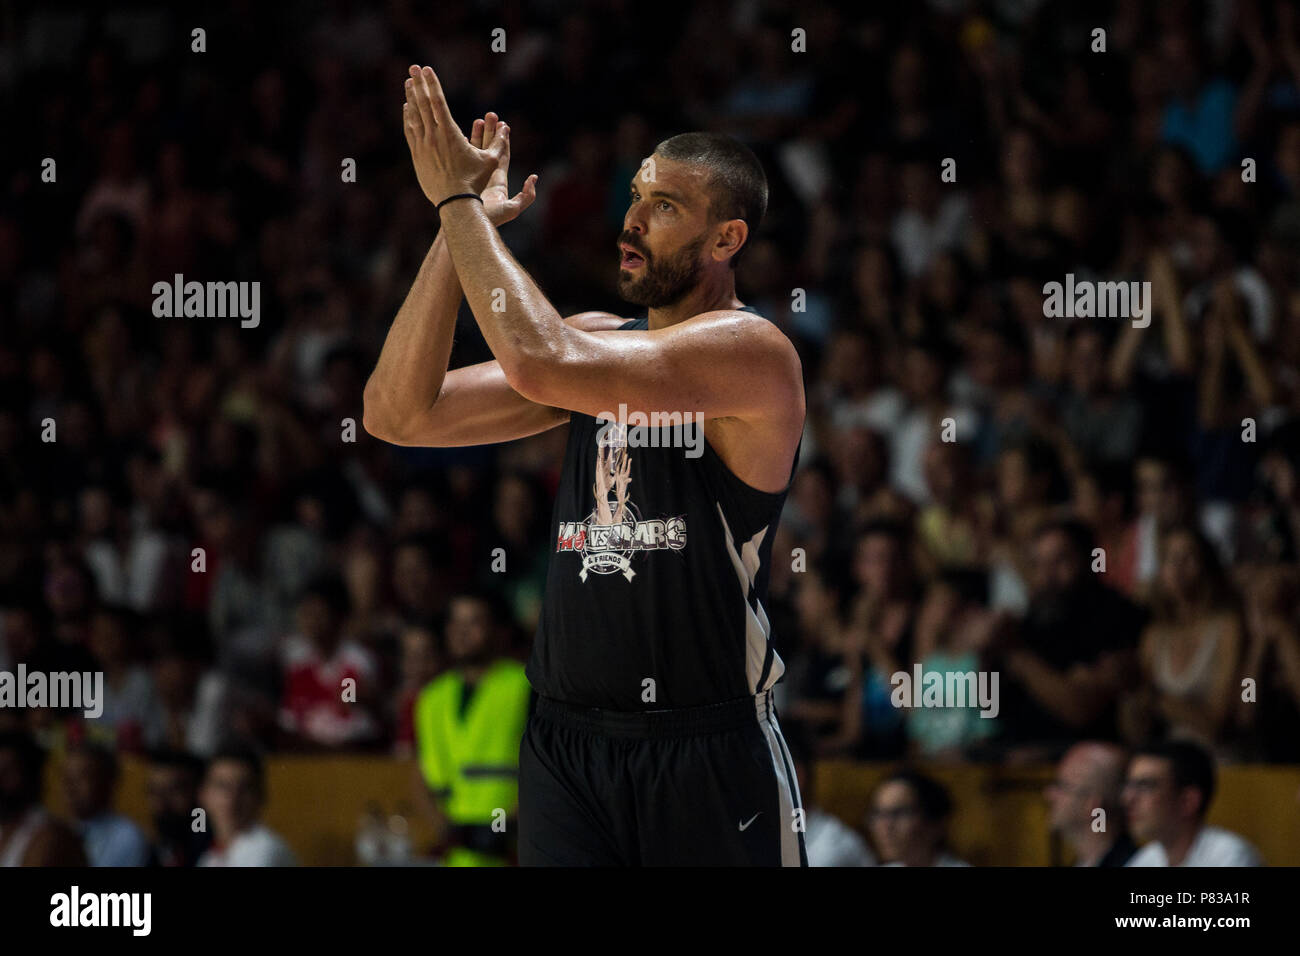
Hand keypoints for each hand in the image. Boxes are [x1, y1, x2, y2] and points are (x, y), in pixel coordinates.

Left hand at [402, 65, 502, 206]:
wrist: (455, 203)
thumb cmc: (475, 182)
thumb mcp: (491, 162)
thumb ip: (499, 143)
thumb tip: (506, 127)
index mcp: (450, 133)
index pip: (438, 101)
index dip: (432, 83)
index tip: (426, 69)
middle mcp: (433, 136)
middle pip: (423, 104)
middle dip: (419, 83)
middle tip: (413, 67)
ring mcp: (423, 146)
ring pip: (414, 116)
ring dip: (411, 98)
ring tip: (408, 83)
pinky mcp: (417, 156)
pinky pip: (410, 131)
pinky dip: (408, 118)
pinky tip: (407, 109)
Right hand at [469, 112, 537, 225]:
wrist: (464, 227)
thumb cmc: (486, 220)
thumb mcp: (511, 209)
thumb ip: (526, 196)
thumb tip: (533, 178)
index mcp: (498, 182)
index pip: (503, 157)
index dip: (505, 141)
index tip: (505, 124)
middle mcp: (486, 178)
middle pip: (490, 150)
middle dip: (492, 132)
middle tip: (491, 115)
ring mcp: (472, 178)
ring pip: (476, 152)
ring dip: (478, 135)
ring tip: (478, 120)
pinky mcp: (460, 178)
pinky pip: (463, 158)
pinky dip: (463, 145)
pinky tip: (459, 134)